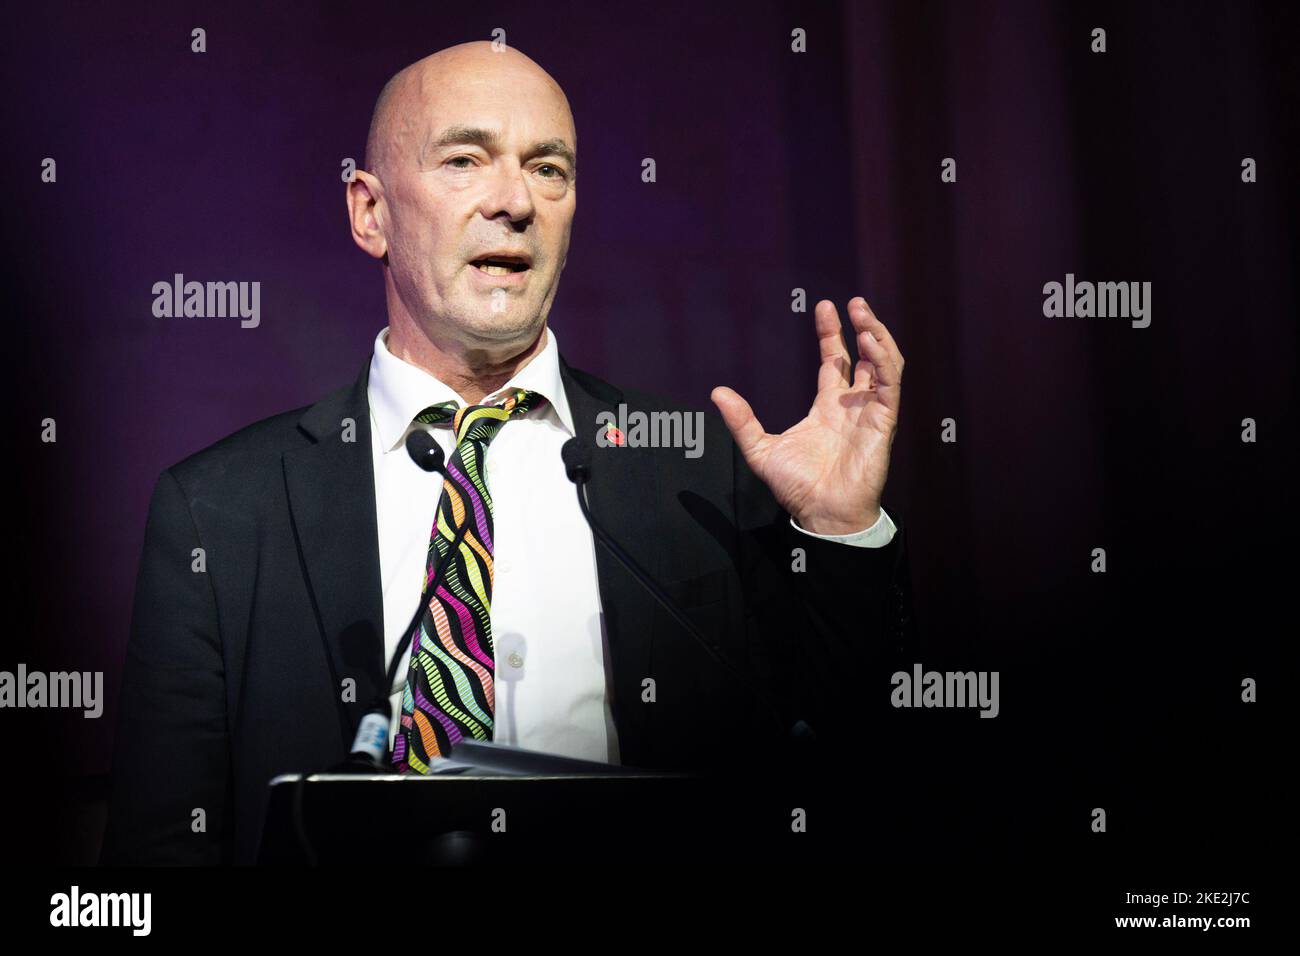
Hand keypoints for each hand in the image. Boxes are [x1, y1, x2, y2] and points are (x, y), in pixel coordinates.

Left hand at [711, 297, 902, 534]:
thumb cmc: (798, 488)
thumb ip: (742, 420)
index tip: (824, 307)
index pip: (834, 361)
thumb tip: (717, 393)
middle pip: (865, 356)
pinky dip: (884, 360)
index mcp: (828, 407)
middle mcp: (852, 406)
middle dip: (861, 326)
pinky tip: (870, 341)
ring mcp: (870, 412)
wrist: (821, 514)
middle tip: (852, 303)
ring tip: (863, 315)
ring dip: (878, 337)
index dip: (832, 334)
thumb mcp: (760, 449)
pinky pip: (889, 384)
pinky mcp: (883, 421)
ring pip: (884, 364)